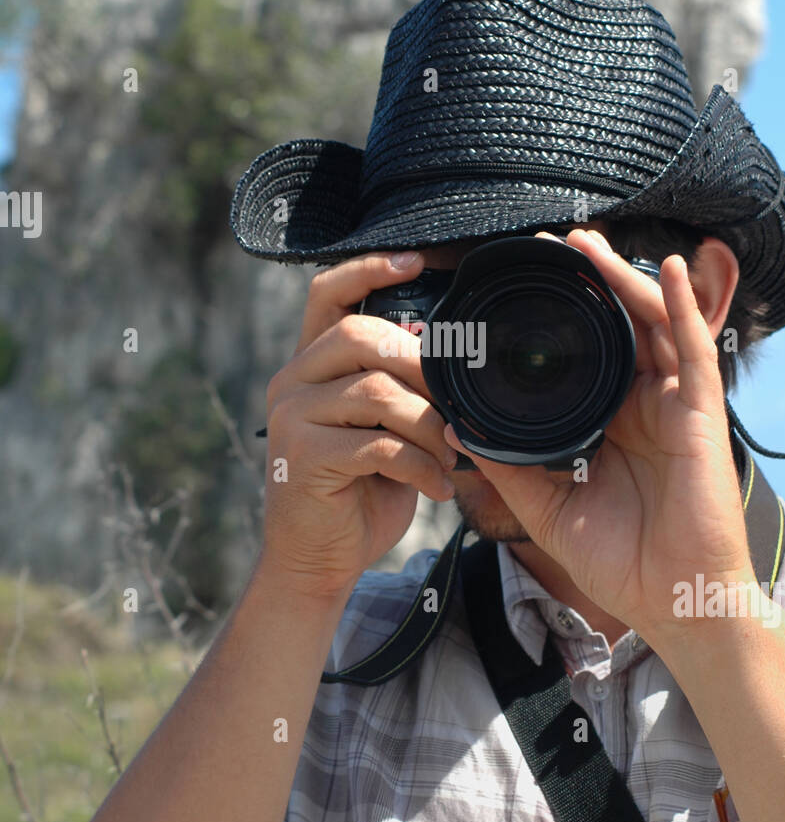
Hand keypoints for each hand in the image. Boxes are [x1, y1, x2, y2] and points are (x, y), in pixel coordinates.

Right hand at [258, 250, 456, 600]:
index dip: (369, 269)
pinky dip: (421, 466)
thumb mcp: (385, 430)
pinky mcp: (301, 457)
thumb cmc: (361, 492)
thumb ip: (401, 387)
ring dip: (430, 425)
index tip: (417, 259)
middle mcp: (291, 381)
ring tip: (452, 456)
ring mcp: (291, 417)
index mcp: (310, 365)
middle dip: (422, 364)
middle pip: (360, 335)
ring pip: (377, 391)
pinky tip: (438, 489)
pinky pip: (378, 444)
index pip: (327, 293)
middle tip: (456, 403)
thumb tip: (447, 349)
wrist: (318, 561)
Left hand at [444, 229, 756, 646]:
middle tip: (552, 244)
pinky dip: (683, 308)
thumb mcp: (546, 508)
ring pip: (652, 326)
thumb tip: (460, 428)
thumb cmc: (620, 562)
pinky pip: (695, 352)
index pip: (584, 356)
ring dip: (622, 281)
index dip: (560, 319)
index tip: (518, 288)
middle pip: (618, 327)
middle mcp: (643, 406)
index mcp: (609, 422)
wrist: (671, 605)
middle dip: (589, 283)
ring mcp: (674, 407)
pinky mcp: (702, 416)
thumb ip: (509, 465)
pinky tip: (667, 270)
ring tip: (588, 244)